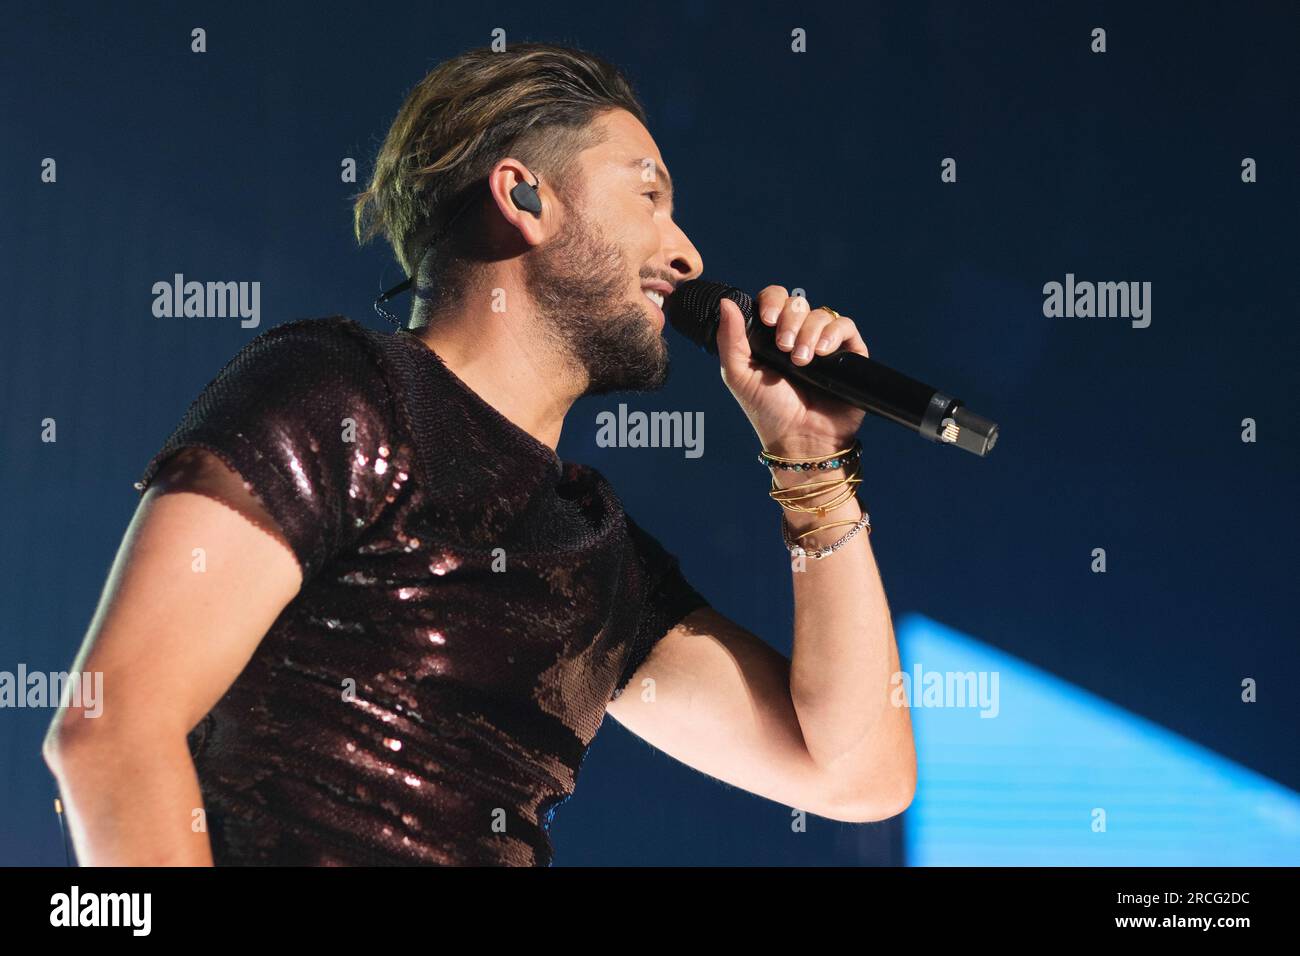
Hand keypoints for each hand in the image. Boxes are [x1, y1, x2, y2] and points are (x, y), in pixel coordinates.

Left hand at [716, 286, 869, 457]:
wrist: (800, 440)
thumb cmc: (768, 412)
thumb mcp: (739, 375)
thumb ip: (730, 339)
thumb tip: (726, 302)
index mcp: (772, 336)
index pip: (774, 299)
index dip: (772, 302)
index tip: (767, 320)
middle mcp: (799, 336)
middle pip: (797, 303)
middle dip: (789, 321)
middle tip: (784, 347)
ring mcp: (824, 344)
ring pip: (820, 314)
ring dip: (809, 333)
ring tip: (801, 361)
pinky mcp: (849, 354)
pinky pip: (845, 326)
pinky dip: (832, 333)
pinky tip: (822, 353)